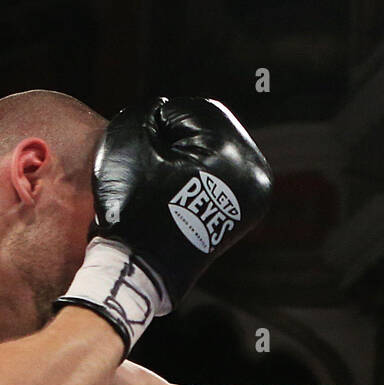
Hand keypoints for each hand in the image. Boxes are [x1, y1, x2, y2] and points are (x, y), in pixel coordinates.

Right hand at [56, 96, 272, 352]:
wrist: (138, 272)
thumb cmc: (132, 208)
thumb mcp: (128, 143)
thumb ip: (144, 113)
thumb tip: (160, 112)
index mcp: (236, 154)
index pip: (193, 112)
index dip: (157, 123)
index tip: (140, 150)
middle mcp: (255, 177)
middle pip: (208, 133)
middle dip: (174, 142)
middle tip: (149, 168)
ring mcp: (253, 200)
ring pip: (212, 157)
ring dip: (182, 160)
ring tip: (158, 185)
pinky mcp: (243, 216)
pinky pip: (216, 182)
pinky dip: (193, 182)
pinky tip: (171, 198)